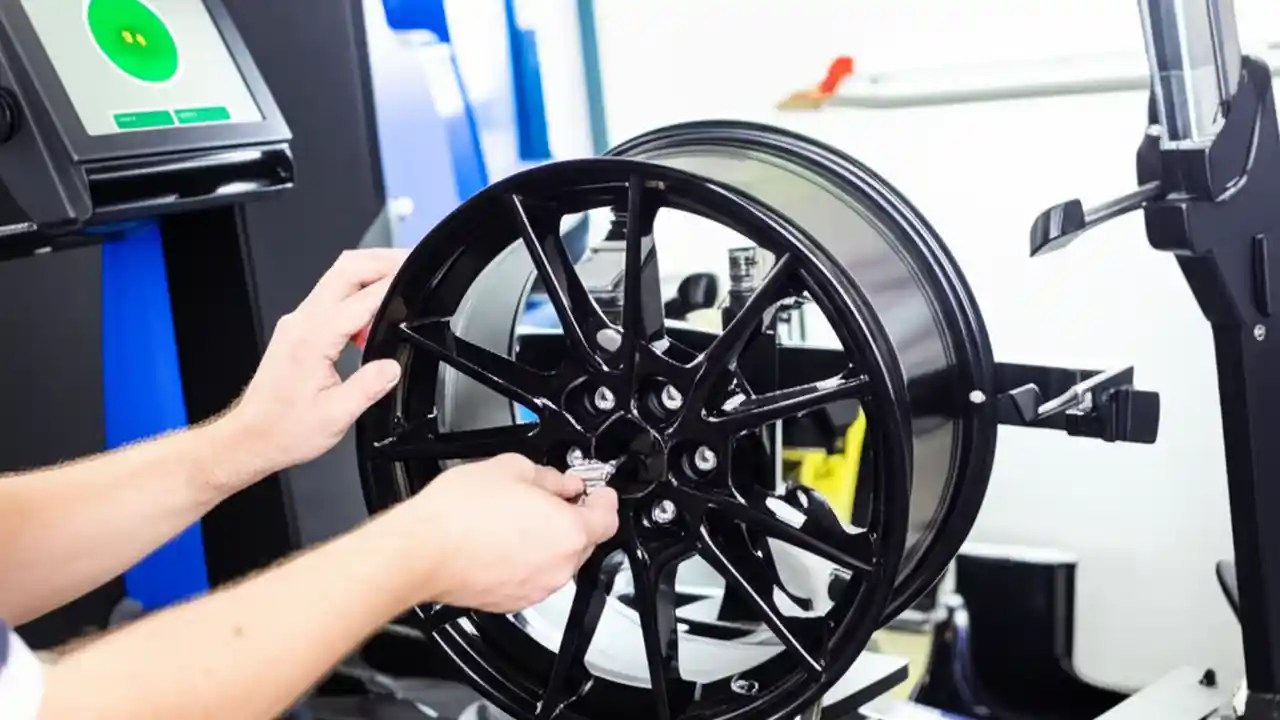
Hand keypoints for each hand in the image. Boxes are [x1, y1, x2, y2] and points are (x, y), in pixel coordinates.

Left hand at [222, 249, 408, 483]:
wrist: (251, 438)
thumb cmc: (284, 429)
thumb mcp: (337, 415)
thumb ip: (369, 386)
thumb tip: (393, 366)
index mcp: (313, 338)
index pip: (362, 299)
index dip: (392, 285)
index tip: (415, 277)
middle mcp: (302, 322)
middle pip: (345, 270)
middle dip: (381, 260)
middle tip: (411, 262)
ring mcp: (297, 323)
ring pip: (336, 279)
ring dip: (368, 274)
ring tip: (398, 285)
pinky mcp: (297, 330)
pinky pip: (329, 298)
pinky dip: (356, 295)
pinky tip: (370, 320)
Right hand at [393, 454, 619, 612]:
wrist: (421, 551)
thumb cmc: (459, 513)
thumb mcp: (511, 469)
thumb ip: (550, 478)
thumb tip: (562, 484)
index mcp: (568, 531)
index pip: (608, 517)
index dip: (604, 499)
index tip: (598, 491)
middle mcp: (558, 565)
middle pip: (585, 540)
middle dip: (573, 518)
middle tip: (551, 499)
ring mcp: (537, 587)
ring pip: (557, 560)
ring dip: (549, 541)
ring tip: (518, 519)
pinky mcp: (513, 601)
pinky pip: (534, 578)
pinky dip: (527, 561)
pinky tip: (503, 541)